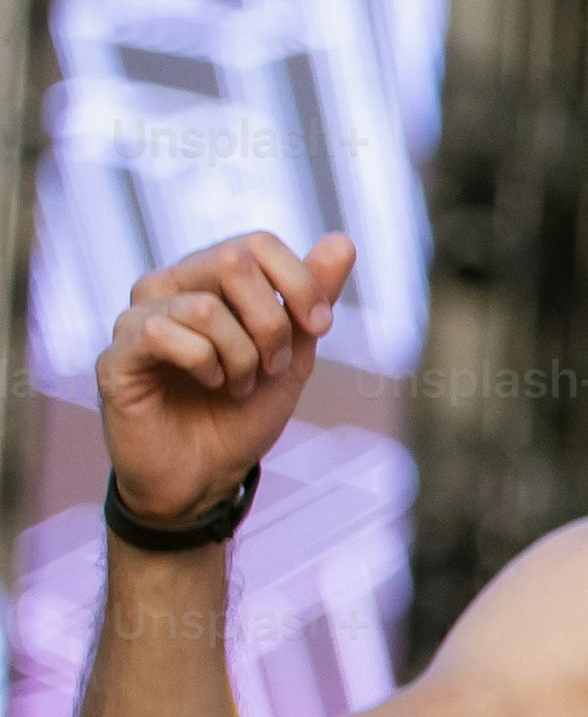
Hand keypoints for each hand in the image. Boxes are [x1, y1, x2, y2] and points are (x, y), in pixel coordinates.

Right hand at [99, 231, 355, 528]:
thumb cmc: (242, 412)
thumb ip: (312, 296)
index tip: (319, 329)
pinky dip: (204, 365)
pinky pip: (163, 334)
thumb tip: (343, 240)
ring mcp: (136, 318)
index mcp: (208, 281)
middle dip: (272, 321)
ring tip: (238, 386)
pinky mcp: (116, 356)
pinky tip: (208, 387)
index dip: (300, 282)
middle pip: (232, 260)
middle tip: (273, 365)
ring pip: (205, 306)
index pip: (256, 243)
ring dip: (242, 356)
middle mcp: (167, 288)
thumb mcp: (294, 352)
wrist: (206, 476)